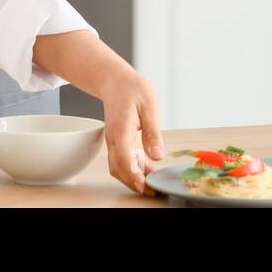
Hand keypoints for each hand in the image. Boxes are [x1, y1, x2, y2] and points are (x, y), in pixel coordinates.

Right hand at [99, 64, 164, 193]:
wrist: (114, 81)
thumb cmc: (132, 89)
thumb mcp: (149, 105)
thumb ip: (153, 132)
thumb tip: (158, 155)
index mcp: (121, 129)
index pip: (124, 159)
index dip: (134, 176)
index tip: (146, 186)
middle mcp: (113, 139)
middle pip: (119, 169)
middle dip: (134, 183)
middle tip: (154, 190)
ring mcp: (114, 141)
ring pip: (119, 167)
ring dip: (134, 178)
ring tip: (154, 183)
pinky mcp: (118, 142)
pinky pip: (123, 160)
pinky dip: (134, 169)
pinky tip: (149, 171)